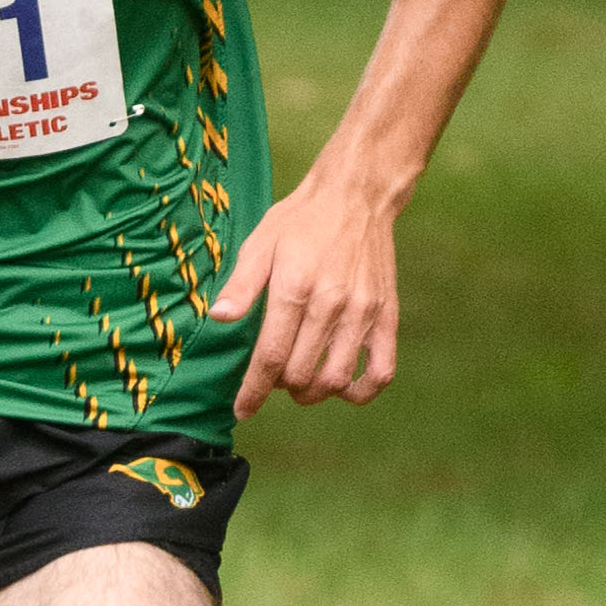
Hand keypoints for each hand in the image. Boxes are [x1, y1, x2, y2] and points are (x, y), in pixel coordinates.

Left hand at [211, 168, 400, 416]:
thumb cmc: (302, 220)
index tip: (242, 409)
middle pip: (300, 374)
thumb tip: (219, 318)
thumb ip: (241, 284)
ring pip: (336, 380)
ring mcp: (362, 313)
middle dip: (279, 388)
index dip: (253, 391)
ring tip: (301, 382)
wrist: (356, 196)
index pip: (270, 357)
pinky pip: (380, 371)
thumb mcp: (260, 243)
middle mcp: (331, 304)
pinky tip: (342, 388)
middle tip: (272, 377)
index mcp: (295, 288)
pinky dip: (361, 392)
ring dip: (313, 393)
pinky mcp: (386, 315)